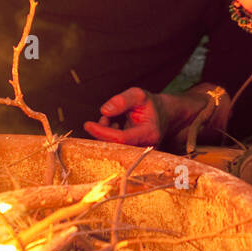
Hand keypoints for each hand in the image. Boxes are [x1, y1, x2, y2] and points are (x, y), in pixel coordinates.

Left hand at [84, 87, 208, 147]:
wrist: (163, 115)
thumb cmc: (150, 105)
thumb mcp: (138, 95)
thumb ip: (122, 100)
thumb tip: (104, 111)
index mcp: (149, 133)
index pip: (121, 138)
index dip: (103, 132)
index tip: (88, 124)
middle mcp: (146, 148)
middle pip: (115, 147)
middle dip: (102, 133)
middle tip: (99, 120)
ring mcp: (140, 154)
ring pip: (114, 149)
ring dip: (105, 134)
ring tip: (109, 119)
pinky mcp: (133, 155)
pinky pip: (115, 150)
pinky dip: (109, 137)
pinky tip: (113, 125)